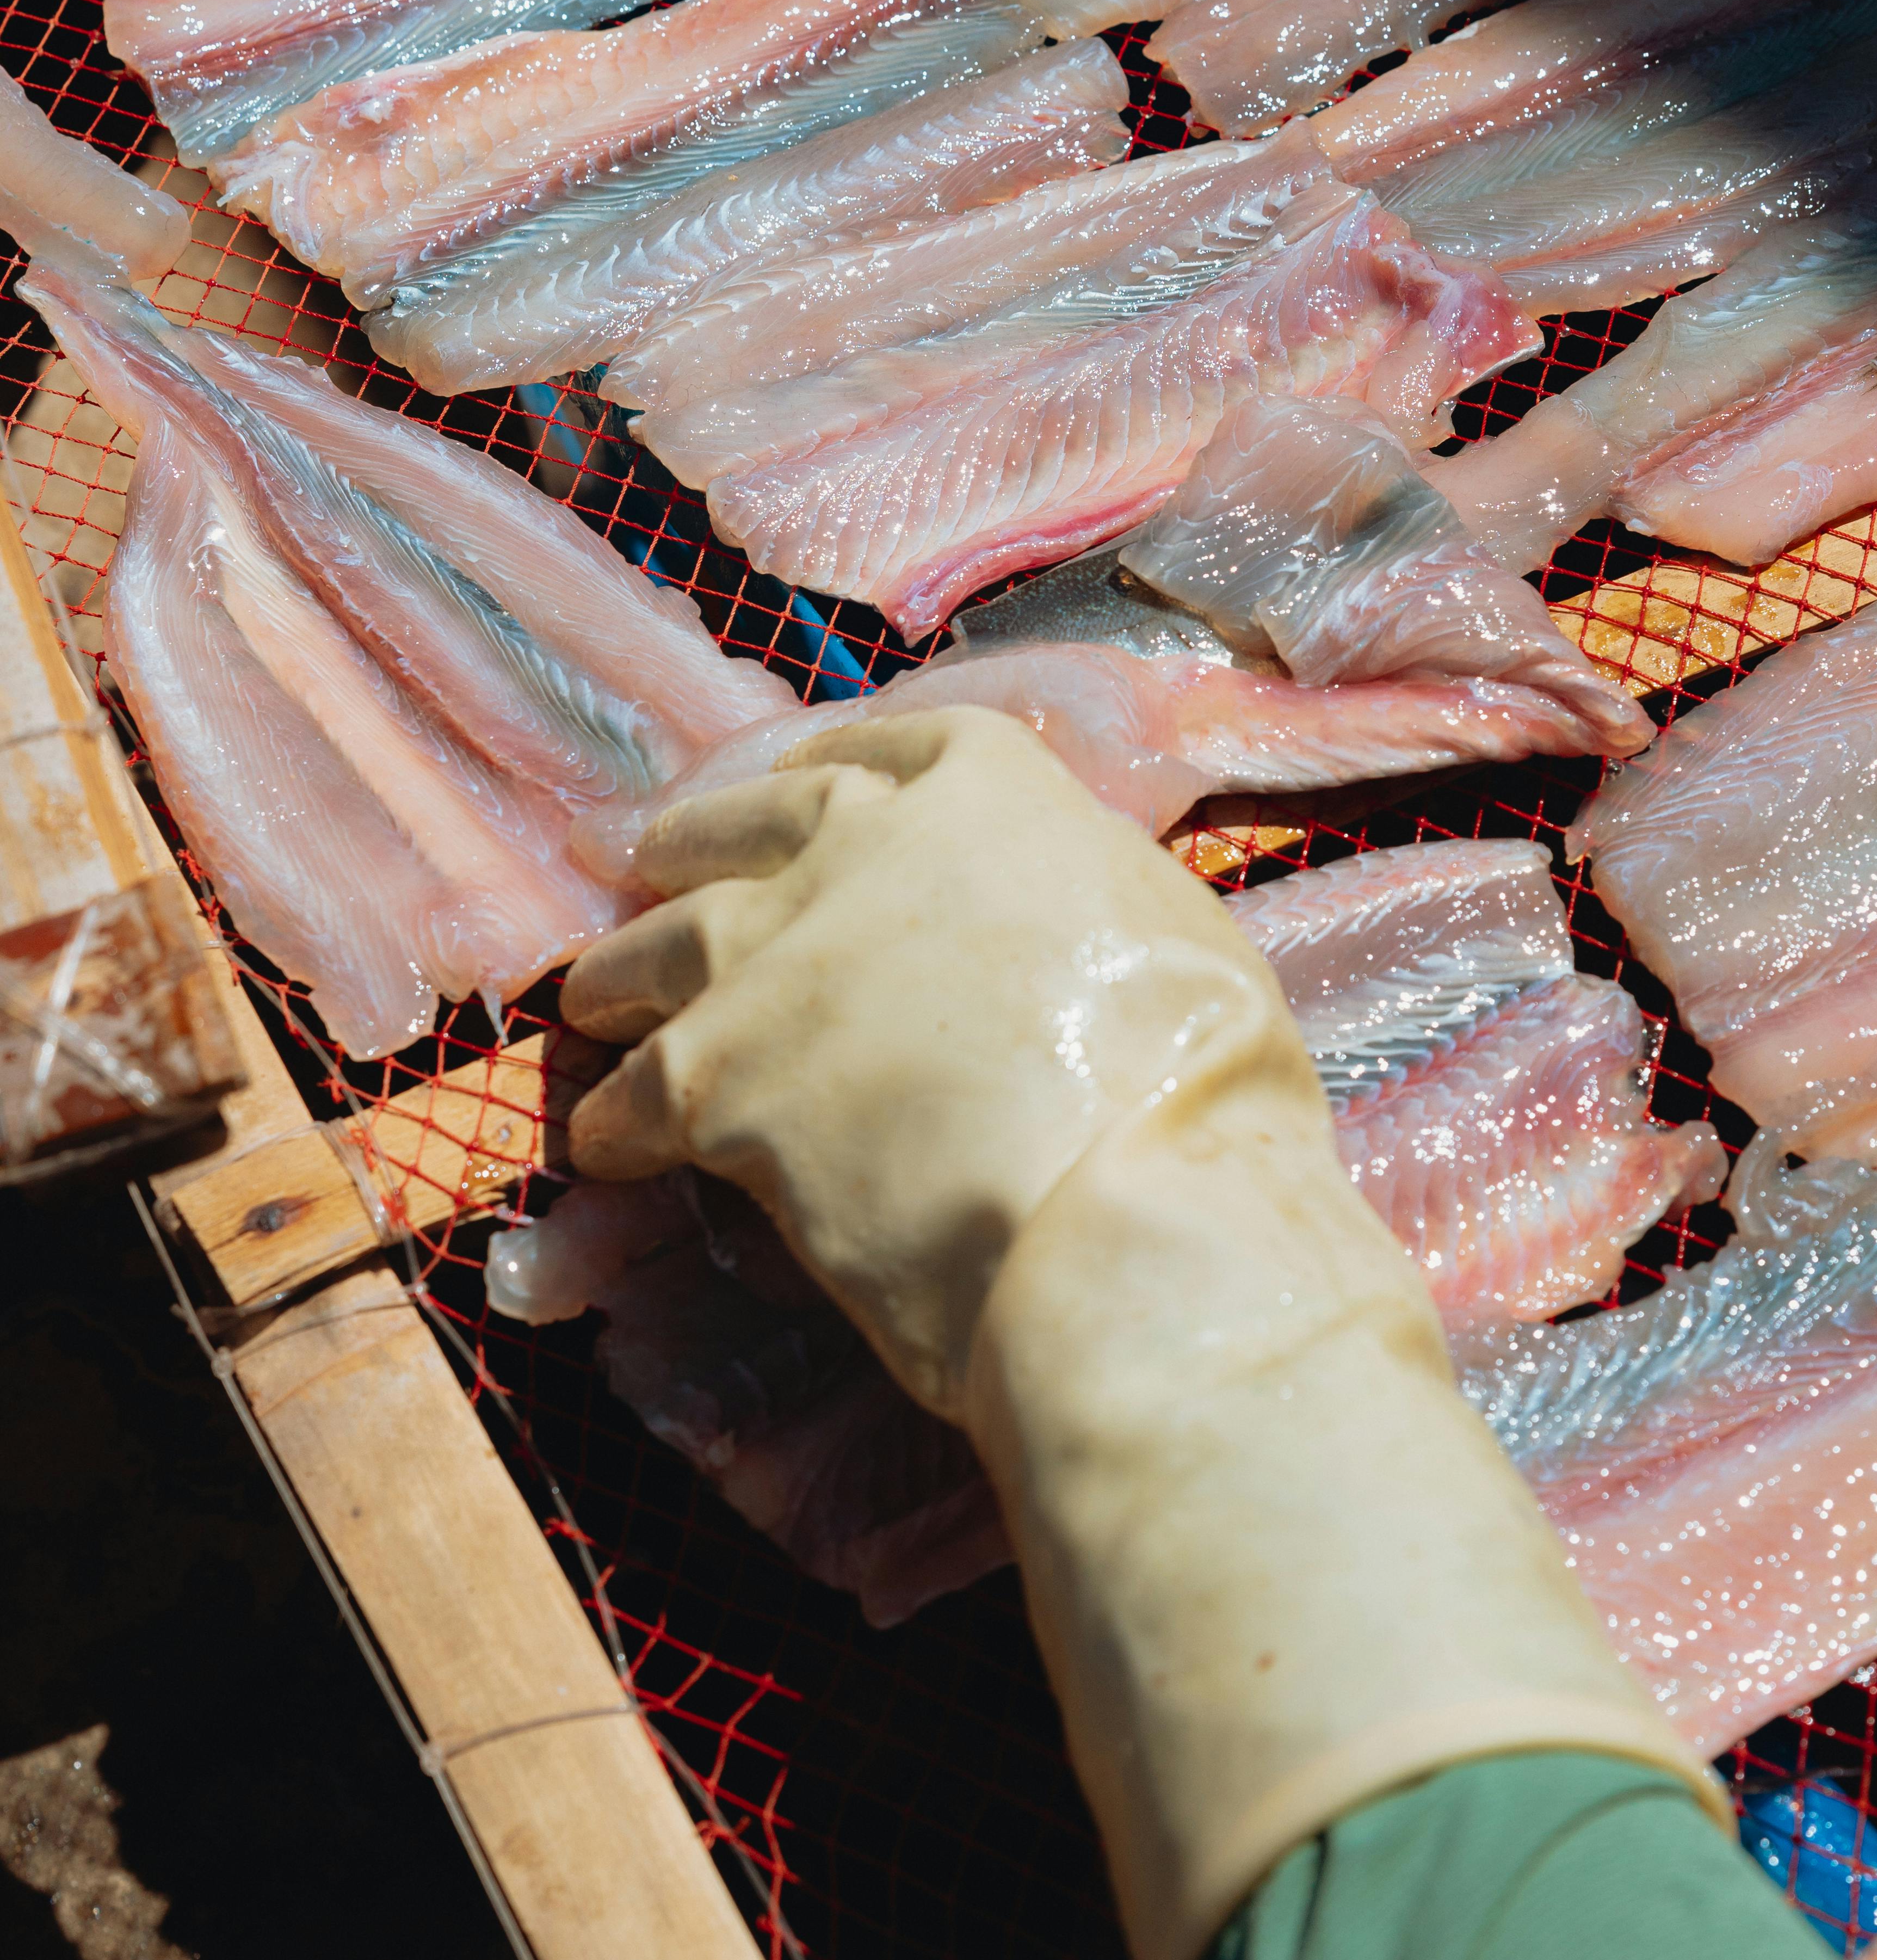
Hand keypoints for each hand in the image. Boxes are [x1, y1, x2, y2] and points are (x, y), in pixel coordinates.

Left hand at [563, 703, 1320, 1416]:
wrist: (1126, 1211)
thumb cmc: (1197, 1084)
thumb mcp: (1175, 934)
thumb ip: (1085, 901)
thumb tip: (1061, 924)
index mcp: (990, 789)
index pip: (889, 748)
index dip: (835, 765)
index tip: (795, 779)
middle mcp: (863, 843)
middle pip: (746, 828)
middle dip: (692, 847)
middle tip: (650, 865)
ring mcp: (777, 955)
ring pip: (664, 947)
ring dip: (622, 971)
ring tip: (596, 997)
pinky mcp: (719, 1079)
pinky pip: (639, 1091)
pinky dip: (618, 1116)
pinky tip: (609, 1141)